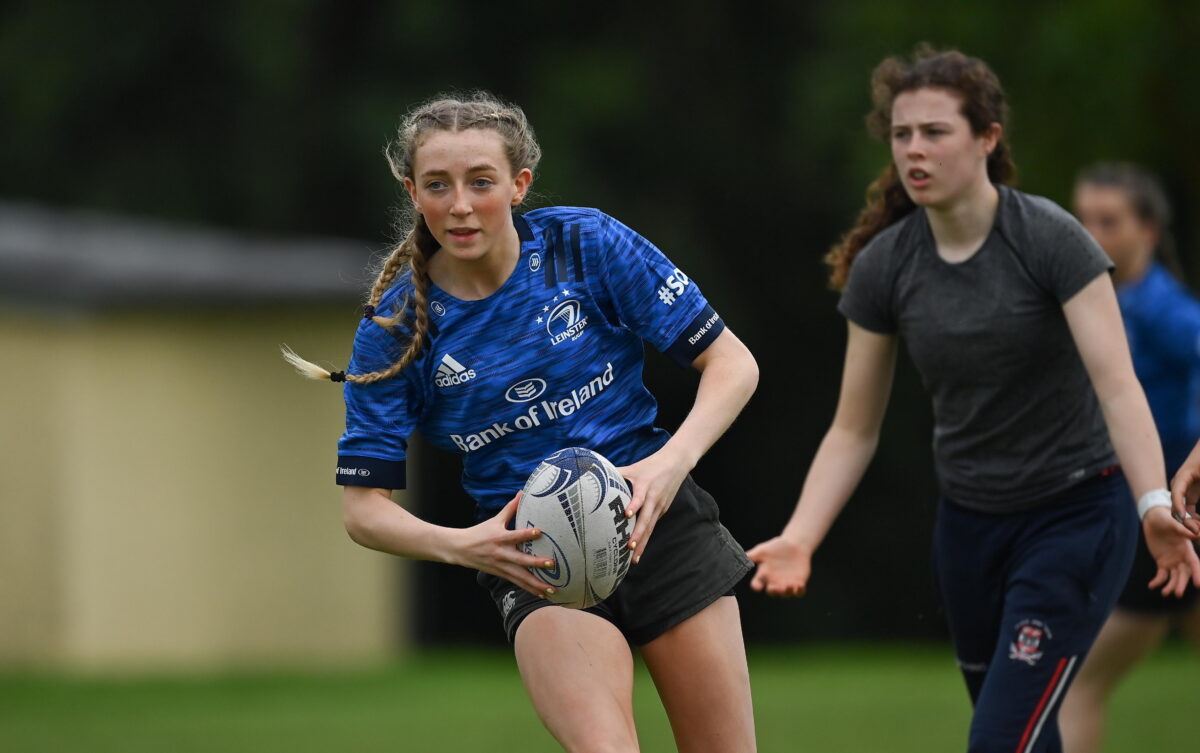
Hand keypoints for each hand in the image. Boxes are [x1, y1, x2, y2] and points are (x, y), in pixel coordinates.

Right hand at [448, 492, 555, 597]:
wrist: (461, 549)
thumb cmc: (480, 532)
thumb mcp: (495, 519)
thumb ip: (511, 507)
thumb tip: (523, 491)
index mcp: (500, 538)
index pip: (515, 535)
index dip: (526, 534)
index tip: (539, 532)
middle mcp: (502, 554)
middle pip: (521, 560)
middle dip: (536, 563)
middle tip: (552, 564)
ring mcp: (501, 566)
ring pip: (521, 577)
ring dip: (537, 584)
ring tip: (553, 589)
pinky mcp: (501, 575)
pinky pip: (518, 583)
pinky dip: (530, 589)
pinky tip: (543, 594)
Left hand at [616, 446, 690, 564]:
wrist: (677, 462)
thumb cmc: (651, 464)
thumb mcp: (634, 467)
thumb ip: (616, 473)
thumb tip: (594, 473)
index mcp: (645, 486)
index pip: (639, 497)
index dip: (634, 505)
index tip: (626, 514)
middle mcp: (654, 498)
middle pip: (646, 519)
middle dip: (638, 534)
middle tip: (629, 548)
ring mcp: (659, 506)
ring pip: (650, 527)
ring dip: (643, 543)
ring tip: (634, 558)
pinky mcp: (662, 511)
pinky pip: (652, 526)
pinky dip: (646, 538)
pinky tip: (638, 551)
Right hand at [746, 536, 812, 596]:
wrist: (795, 545)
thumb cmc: (776, 547)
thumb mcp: (762, 550)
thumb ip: (751, 555)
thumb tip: (738, 557)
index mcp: (764, 575)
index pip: (757, 583)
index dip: (756, 586)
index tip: (757, 586)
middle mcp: (774, 582)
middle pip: (772, 591)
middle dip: (773, 591)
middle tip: (774, 588)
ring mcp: (786, 584)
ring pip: (785, 594)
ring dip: (786, 592)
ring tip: (787, 586)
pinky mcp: (798, 583)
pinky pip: (799, 592)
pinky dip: (799, 591)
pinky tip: (799, 586)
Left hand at [1143, 506, 1199, 597]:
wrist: (1154, 519)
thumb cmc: (1166, 519)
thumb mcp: (1173, 523)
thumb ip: (1183, 530)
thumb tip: (1196, 534)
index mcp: (1187, 549)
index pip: (1194, 564)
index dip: (1197, 574)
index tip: (1198, 585)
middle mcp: (1181, 557)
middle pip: (1184, 574)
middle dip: (1181, 584)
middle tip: (1177, 594)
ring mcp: (1172, 560)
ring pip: (1174, 577)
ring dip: (1171, 586)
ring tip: (1164, 593)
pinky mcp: (1162, 562)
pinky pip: (1161, 574)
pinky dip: (1157, 581)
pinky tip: (1151, 586)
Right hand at [1169, 466, 1199, 534]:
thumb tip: (1196, 511)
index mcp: (1183, 477)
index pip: (1177, 493)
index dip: (1178, 507)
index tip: (1182, 518)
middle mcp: (1180, 485)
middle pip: (1177, 505)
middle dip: (1185, 520)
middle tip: (1197, 532)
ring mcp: (1184, 490)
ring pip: (1182, 510)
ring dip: (1191, 521)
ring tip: (1199, 532)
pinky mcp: (1191, 494)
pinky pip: (1189, 509)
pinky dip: (1195, 518)